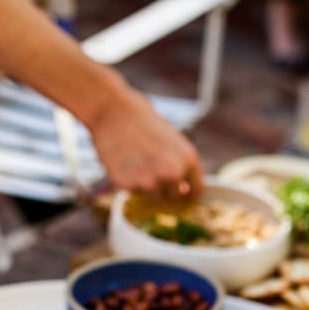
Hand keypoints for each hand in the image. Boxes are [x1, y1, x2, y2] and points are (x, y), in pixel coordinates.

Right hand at [88, 81, 203, 196]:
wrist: (112, 111)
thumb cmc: (143, 122)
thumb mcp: (172, 140)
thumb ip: (180, 164)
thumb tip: (182, 189)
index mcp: (189, 159)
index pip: (196, 190)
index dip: (188, 194)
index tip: (183, 195)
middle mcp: (173, 173)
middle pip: (174, 198)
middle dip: (166, 189)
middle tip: (153, 171)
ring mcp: (151, 181)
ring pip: (153, 197)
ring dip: (147, 186)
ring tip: (137, 163)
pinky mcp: (130, 185)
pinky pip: (133, 192)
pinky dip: (129, 182)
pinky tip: (125, 163)